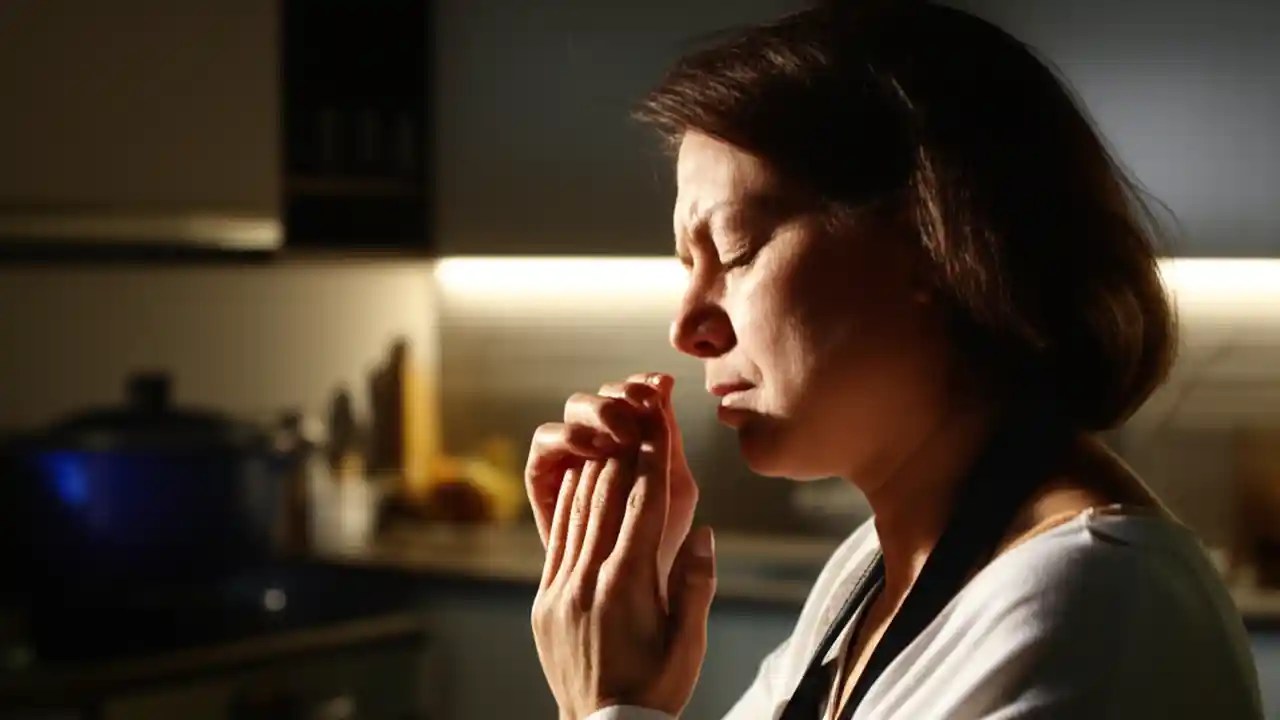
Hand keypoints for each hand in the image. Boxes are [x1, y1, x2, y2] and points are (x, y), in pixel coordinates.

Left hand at [531, 394, 716, 718]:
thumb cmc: (656, 690)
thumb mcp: (688, 645)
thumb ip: (695, 587)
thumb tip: (703, 532)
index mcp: (626, 587)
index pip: (644, 506)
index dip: (653, 458)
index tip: (661, 422)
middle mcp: (587, 580)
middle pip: (608, 498)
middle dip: (625, 449)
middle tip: (638, 411)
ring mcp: (560, 589)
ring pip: (578, 512)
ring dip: (597, 468)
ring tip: (613, 434)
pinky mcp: (545, 601)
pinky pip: (557, 539)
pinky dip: (571, 504)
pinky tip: (582, 481)